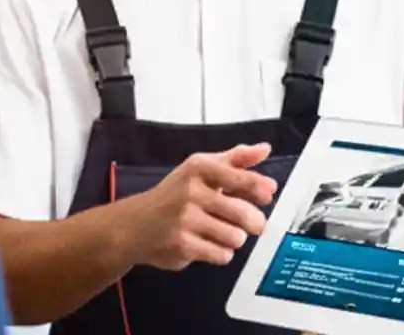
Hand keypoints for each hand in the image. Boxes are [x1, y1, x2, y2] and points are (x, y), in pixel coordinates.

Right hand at [127, 143, 277, 270]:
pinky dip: (221, 252)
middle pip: (244, 214)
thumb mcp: (201, 169)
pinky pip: (222, 254)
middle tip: (253, 222)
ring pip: (235, 237)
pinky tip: (209, 244)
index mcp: (199, 168)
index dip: (260, 189)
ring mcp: (186, 220)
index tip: (268, 194)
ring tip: (223, 232)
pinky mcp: (183, 246)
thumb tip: (265, 149)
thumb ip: (236, 159)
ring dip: (235, 238)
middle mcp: (191, 192)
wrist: (135, 225)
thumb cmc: (175, 194)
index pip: (241, 178)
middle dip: (254, 221)